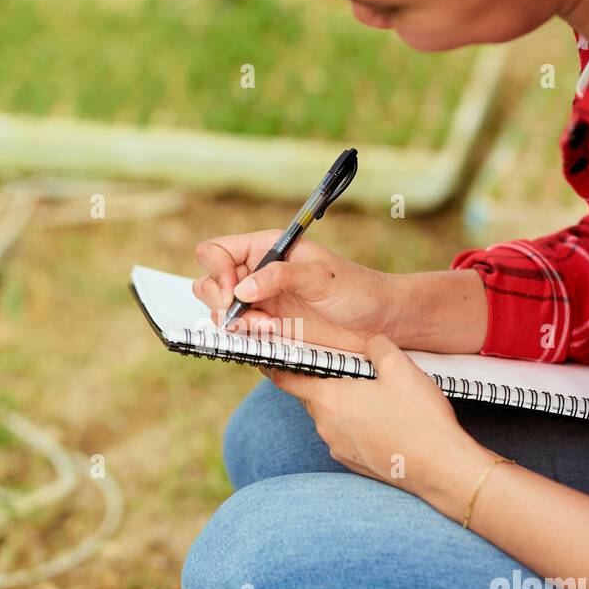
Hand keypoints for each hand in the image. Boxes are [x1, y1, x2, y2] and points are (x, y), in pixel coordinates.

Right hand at [193, 230, 395, 352]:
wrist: (379, 322)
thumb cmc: (357, 289)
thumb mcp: (321, 277)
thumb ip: (281, 276)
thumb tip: (241, 288)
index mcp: (266, 248)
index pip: (216, 252)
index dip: (216, 272)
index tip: (233, 293)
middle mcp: (258, 274)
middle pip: (208, 284)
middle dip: (221, 303)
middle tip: (250, 316)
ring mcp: (262, 303)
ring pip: (221, 314)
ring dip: (237, 324)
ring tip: (271, 328)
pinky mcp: (270, 328)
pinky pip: (241, 335)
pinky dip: (248, 339)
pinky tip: (275, 336)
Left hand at [268, 333, 491, 517]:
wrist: (441, 467)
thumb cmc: (418, 417)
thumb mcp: (400, 367)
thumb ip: (377, 346)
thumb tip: (370, 342)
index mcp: (328, 400)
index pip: (287, 380)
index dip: (275, 366)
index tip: (266, 358)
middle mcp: (326, 426)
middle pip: (310, 397)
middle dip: (319, 381)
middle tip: (336, 367)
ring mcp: (338, 448)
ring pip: (329, 418)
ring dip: (340, 404)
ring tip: (367, 392)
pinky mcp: (354, 463)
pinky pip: (345, 437)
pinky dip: (354, 425)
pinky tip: (380, 419)